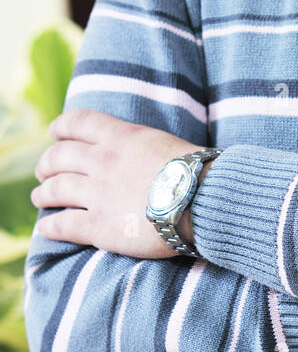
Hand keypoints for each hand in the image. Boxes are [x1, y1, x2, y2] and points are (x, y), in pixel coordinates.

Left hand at [30, 109, 204, 258]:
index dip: (61, 126)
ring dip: (43, 193)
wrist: (203, 199)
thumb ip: (142, 147)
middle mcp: (103, 161)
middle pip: (59, 156)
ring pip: (56, 189)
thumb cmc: (196, 171)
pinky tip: (46, 228)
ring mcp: (98, 193)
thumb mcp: (165, 143)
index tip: (54, 131)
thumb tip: (142, 154)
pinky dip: (50, 226)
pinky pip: (64, 225)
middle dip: (46, 163)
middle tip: (43, 171)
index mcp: (121, 137)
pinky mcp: (99, 226)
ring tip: (40, 197)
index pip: (79, 123)